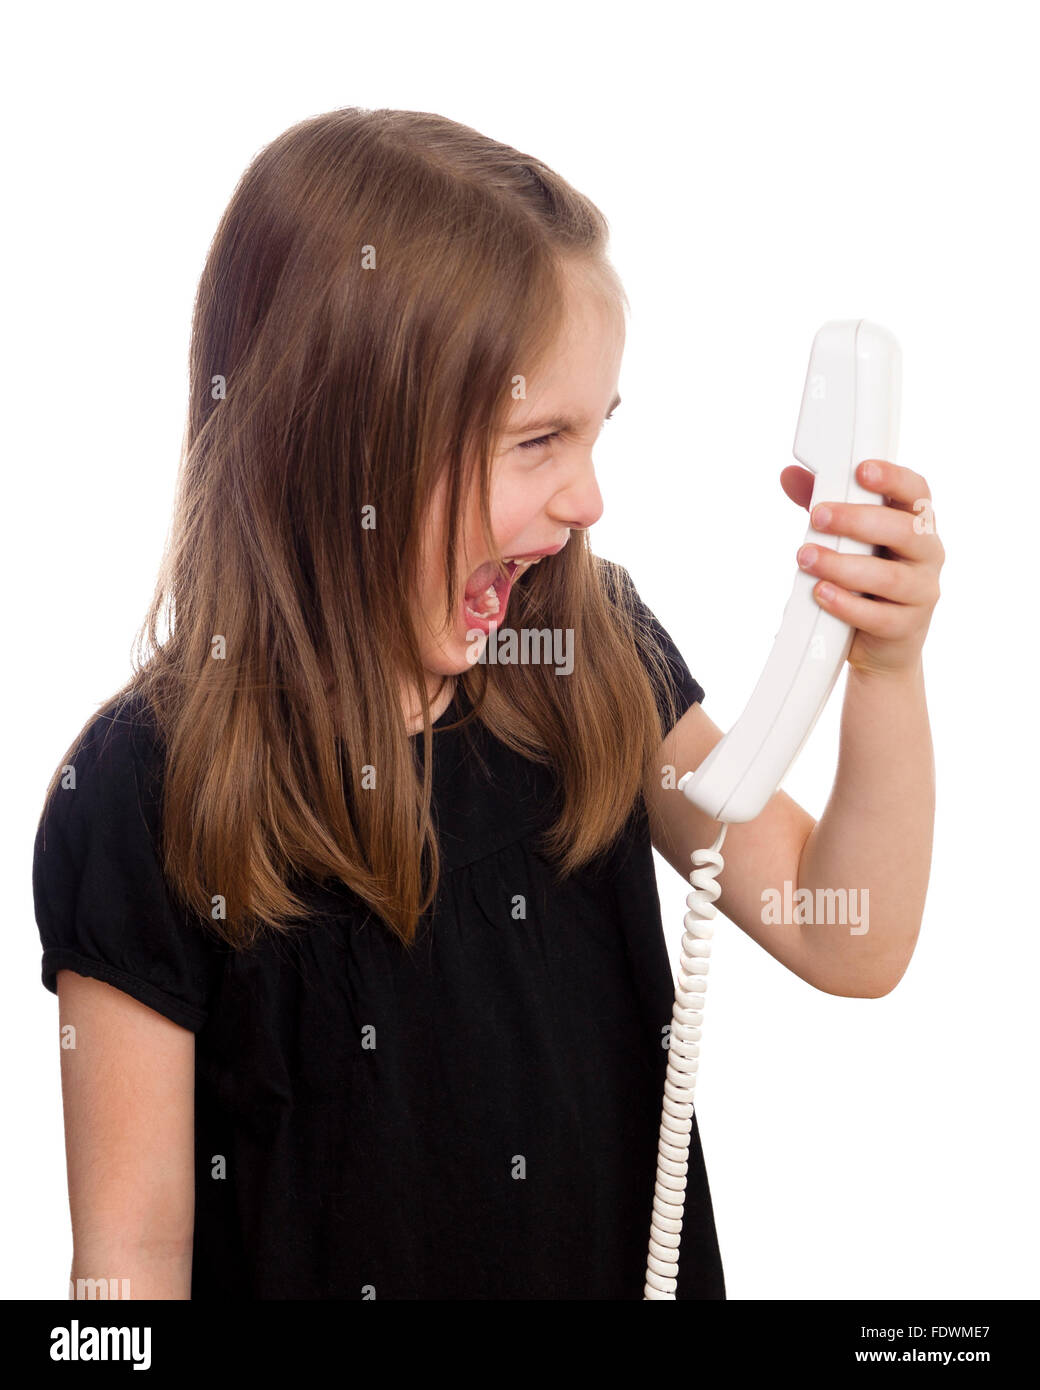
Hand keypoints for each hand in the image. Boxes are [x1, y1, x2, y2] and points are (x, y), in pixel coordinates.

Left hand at [779, 458, 943, 679]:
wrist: (881, 644)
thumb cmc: (865, 580)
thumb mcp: (846, 539)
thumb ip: (823, 506)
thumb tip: (791, 476)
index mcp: (916, 525)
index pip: (917, 493)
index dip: (894, 478)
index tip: (861, 470)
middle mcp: (927, 555)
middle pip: (904, 531)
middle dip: (857, 520)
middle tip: (818, 516)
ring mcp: (922, 592)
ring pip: (889, 576)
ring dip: (842, 565)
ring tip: (806, 557)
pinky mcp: (906, 627)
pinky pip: (878, 616)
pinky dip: (846, 604)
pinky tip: (820, 593)